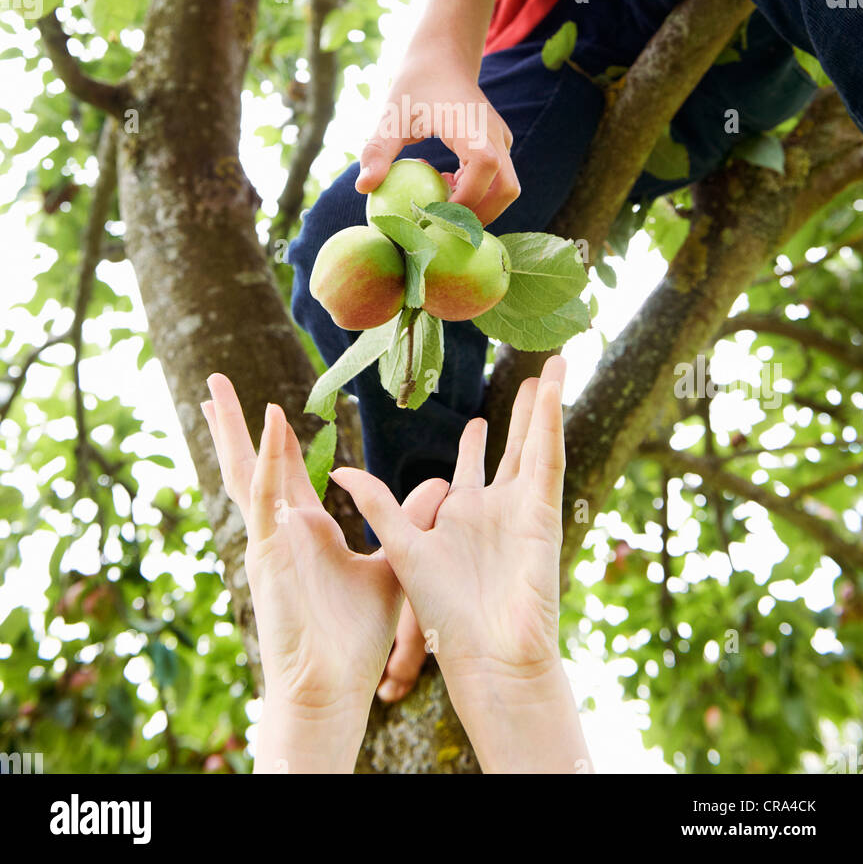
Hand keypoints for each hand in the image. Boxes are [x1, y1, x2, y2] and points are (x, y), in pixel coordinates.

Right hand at [201, 374, 447, 708]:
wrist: (332, 685)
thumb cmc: (355, 637)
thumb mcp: (394, 563)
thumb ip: (411, 521)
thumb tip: (442, 485)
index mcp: (307, 530)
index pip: (283, 472)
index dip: (274, 440)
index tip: (268, 406)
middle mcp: (282, 528)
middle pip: (251, 463)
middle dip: (232, 423)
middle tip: (214, 383)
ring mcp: (269, 540)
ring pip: (243, 472)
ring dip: (231, 429)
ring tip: (214, 389)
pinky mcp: (267, 555)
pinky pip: (264, 500)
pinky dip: (265, 462)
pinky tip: (268, 427)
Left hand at [329, 354, 567, 690]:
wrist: (487, 654)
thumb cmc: (444, 614)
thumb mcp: (404, 547)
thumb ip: (378, 504)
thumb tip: (339, 472)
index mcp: (461, 518)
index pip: (471, 469)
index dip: (475, 444)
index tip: (477, 421)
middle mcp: (495, 510)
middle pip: (512, 449)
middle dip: (522, 415)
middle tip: (533, 376)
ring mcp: (522, 509)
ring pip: (536, 444)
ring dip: (544, 406)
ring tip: (555, 366)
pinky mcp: (542, 513)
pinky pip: (547, 459)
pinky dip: (551, 425)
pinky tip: (553, 393)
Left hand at [355, 41, 519, 226]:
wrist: (441, 59)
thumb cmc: (413, 87)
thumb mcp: (390, 117)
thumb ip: (377, 151)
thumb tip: (363, 187)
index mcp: (469, 124)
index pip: (485, 167)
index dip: (465, 198)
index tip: (434, 214)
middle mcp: (493, 134)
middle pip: (507, 189)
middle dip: (479, 216)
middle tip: (441, 223)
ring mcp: (500, 140)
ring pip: (505, 187)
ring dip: (476, 204)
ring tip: (438, 194)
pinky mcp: (499, 145)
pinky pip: (497, 178)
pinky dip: (476, 192)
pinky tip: (443, 181)